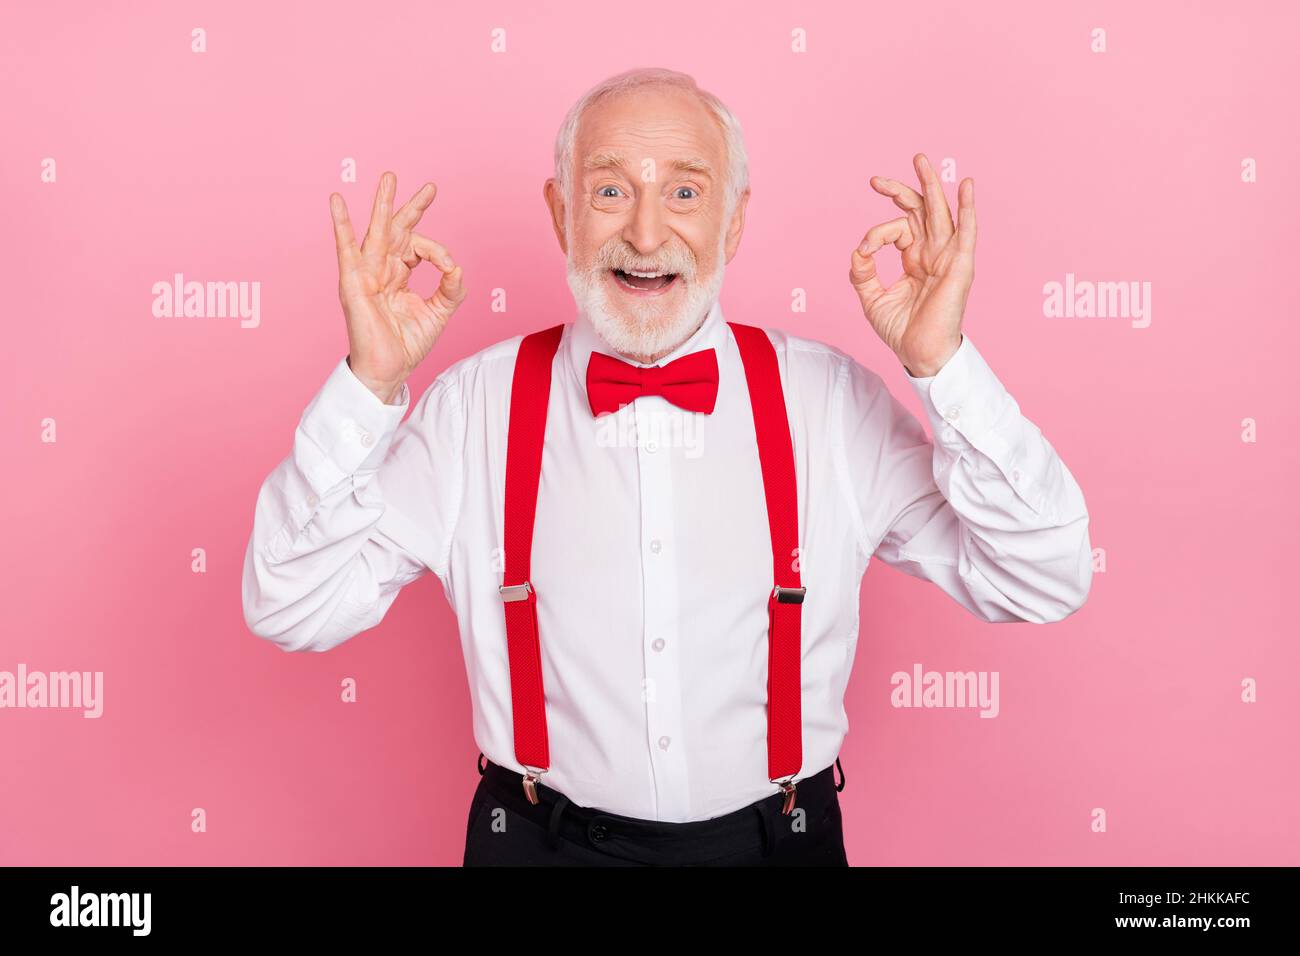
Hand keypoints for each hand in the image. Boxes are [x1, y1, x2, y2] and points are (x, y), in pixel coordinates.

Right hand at [330, 171, 466, 402]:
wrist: (388, 370)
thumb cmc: (406, 344)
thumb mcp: (438, 313)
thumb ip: (450, 290)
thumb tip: (457, 267)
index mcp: (398, 275)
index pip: (419, 248)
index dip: (437, 252)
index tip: (449, 266)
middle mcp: (381, 269)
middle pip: (397, 229)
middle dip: (412, 207)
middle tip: (430, 187)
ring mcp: (365, 274)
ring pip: (375, 231)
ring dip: (382, 204)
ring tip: (389, 178)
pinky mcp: (353, 283)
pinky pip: (345, 249)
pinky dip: (341, 225)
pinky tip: (336, 202)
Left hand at [849, 153, 974, 376]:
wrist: (920, 353)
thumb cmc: (902, 330)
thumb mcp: (872, 299)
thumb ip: (863, 273)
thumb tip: (858, 250)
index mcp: (914, 258)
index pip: (896, 230)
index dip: (876, 234)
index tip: (864, 251)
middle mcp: (932, 252)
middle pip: (920, 210)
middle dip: (901, 190)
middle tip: (876, 180)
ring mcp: (948, 257)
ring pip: (941, 213)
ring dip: (931, 185)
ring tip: (921, 160)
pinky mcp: (960, 265)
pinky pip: (967, 232)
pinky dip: (968, 208)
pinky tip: (967, 186)